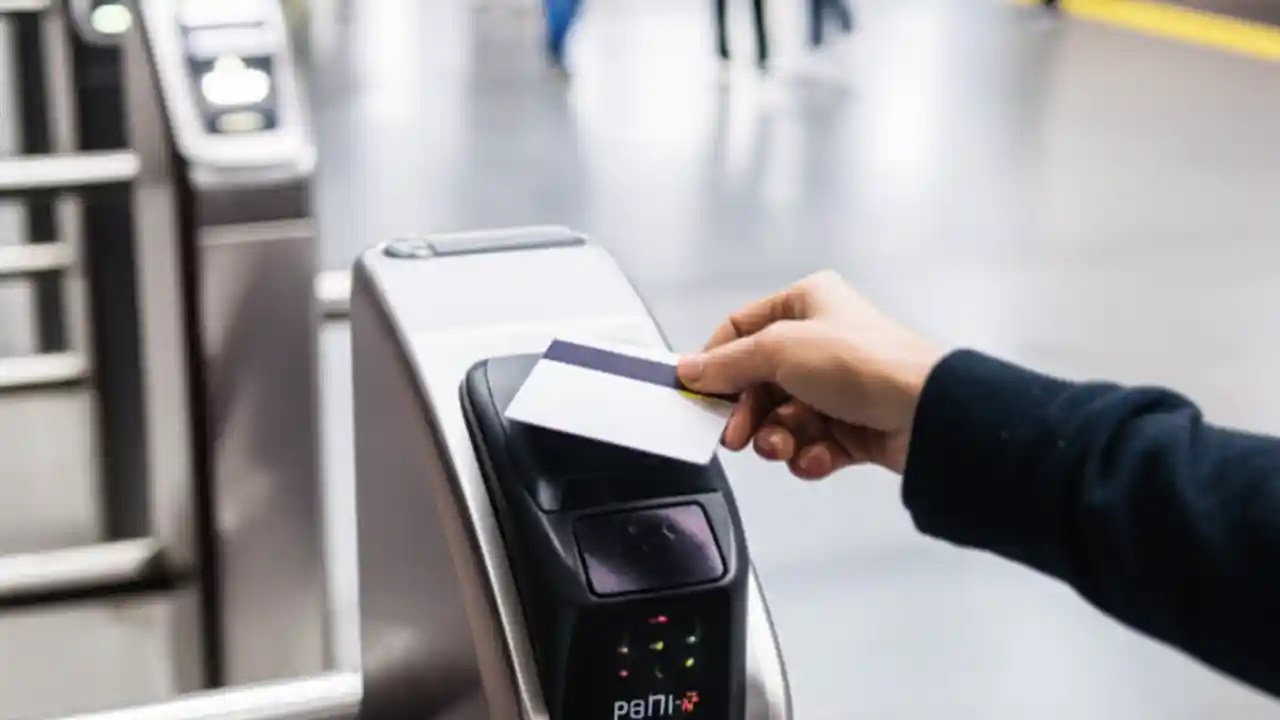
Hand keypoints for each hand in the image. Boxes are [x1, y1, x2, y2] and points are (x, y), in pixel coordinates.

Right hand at [677, 271, 944, 477]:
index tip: (697, 393)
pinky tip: (816, 457)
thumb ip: (727, 364)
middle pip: (759, 380)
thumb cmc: (858, 363)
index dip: (716, 361)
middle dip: (747, 413)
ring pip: (784, 418)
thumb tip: (687, 370)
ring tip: (783, 448)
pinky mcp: (855, 426)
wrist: (925, 411)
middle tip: (735, 436)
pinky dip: (809, 455)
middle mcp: (822, 340)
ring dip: (776, 438)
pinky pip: (813, 444)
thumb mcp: (779, 350)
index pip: (742, 329)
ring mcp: (839, 386)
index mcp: (807, 303)